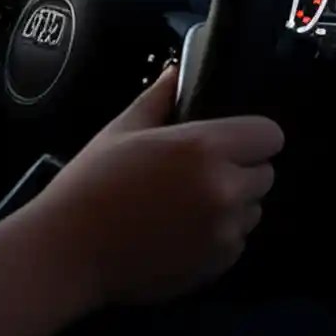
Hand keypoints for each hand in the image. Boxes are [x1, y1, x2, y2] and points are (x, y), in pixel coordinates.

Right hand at [26, 68, 283, 305]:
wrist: (65, 254)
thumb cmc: (90, 185)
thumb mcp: (122, 130)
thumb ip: (160, 98)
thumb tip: (179, 72)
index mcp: (206, 148)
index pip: (270, 135)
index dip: (254, 138)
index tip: (233, 143)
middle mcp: (225, 188)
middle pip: (266, 174)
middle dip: (242, 172)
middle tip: (201, 176)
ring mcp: (225, 229)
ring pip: (253, 209)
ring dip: (233, 206)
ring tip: (187, 207)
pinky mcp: (220, 263)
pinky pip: (238, 241)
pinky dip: (220, 237)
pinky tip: (182, 234)